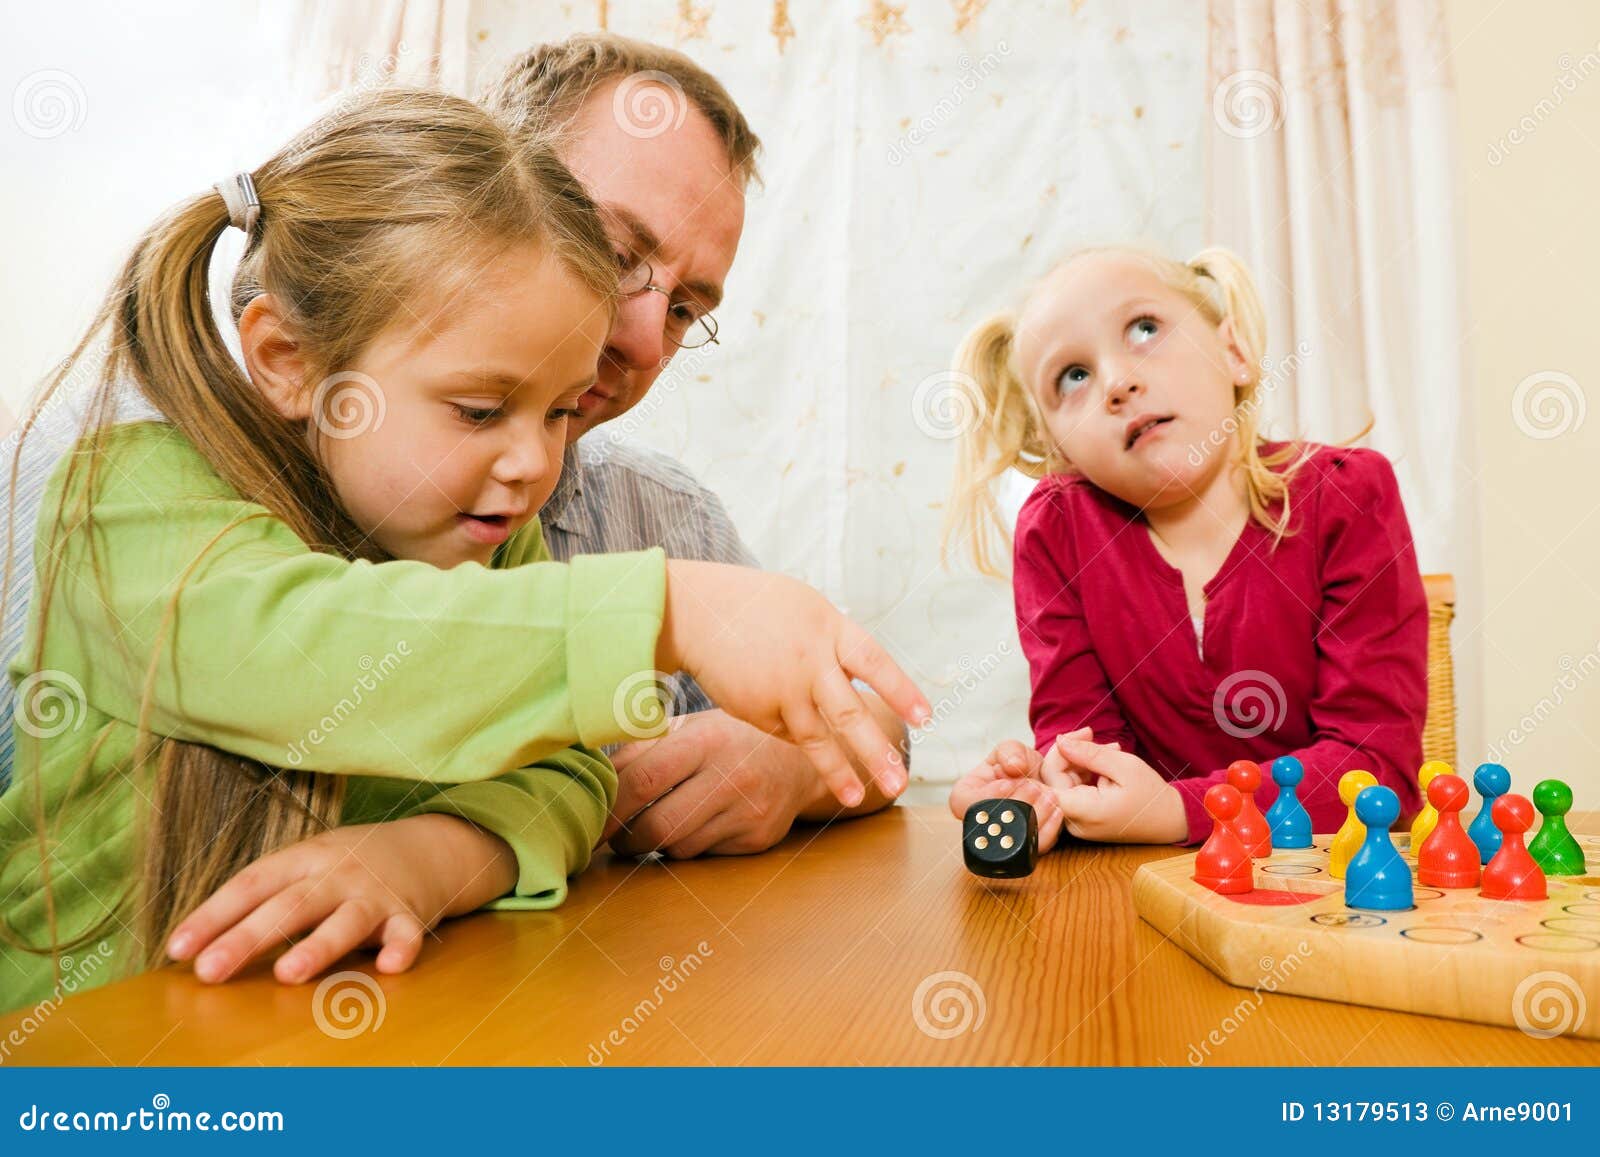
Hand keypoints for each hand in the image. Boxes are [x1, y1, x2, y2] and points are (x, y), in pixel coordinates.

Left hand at [165, 815, 515, 984]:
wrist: (430, 846)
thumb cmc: (350, 866)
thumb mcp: (308, 865)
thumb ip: (266, 898)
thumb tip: (201, 946)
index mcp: (304, 858)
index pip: (251, 885)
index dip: (213, 915)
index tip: (178, 949)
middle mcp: (337, 874)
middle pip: (289, 906)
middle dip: (247, 938)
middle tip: (209, 971)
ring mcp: (376, 894)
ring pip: (345, 921)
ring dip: (318, 946)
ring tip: (288, 974)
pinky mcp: (411, 915)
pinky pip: (407, 934)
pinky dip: (401, 949)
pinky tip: (390, 966)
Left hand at [604, 710, 812, 857]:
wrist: (799, 760)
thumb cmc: (730, 740)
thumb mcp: (690, 729)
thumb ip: (642, 750)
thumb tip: (591, 778)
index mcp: (706, 740)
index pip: (645, 780)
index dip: (610, 807)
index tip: (588, 821)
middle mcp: (731, 776)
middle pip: (659, 825)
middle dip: (626, 838)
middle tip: (613, 837)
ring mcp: (748, 811)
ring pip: (679, 846)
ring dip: (655, 844)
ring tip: (651, 829)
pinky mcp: (757, 839)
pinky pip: (704, 855)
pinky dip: (686, 847)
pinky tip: (691, 828)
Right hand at [656, 561, 929, 809]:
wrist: (699, 612)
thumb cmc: (760, 606)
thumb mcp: (808, 609)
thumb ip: (838, 640)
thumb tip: (867, 673)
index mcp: (829, 630)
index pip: (874, 663)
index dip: (900, 690)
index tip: (925, 717)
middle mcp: (809, 663)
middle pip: (848, 713)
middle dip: (875, 751)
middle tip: (900, 781)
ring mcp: (781, 691)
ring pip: (816, 739)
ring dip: (838, 772)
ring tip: (858, 798)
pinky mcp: (756, 712)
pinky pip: (787, 733)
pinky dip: (800, 739)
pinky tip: (797, 731)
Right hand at [947, 729, 1093, 853]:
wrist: (1043, 780)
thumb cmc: (1019, 766)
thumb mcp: (1011, 750)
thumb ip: (1009, 752)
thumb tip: (1013, 765)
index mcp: (966, 799)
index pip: (965, 804)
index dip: (987, 796)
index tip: (1008, 784)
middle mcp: (981, 824)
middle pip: (991, 825)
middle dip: (1015, 805)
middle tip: (1035, 788)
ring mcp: (1004, 839)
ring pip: (1015, 840)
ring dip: (1035, 817)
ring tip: (1050, 796)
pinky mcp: (1027, 848)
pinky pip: (1036, 847)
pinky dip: (1049, 829)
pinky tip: (1057, 811)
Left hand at [1045, 736, 1188, 843]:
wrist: (1170, 821)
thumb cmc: (1151, 796)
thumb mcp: (1124, 766)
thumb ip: (1089, 754)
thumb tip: (1060, 741)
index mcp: (1083, 812)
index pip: (1046, 782)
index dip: (1055, 754)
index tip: (1077, 736)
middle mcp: (1073, 822)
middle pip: (1052, 780)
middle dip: (1069, 752)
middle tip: (1092, 734)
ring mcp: (1076, 821)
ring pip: (1061, 782)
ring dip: (1079, 760)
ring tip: (1110, 749)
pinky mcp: (1081, 817)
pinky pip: (1072, 789)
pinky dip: (1085, 772)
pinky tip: (1105, 762)